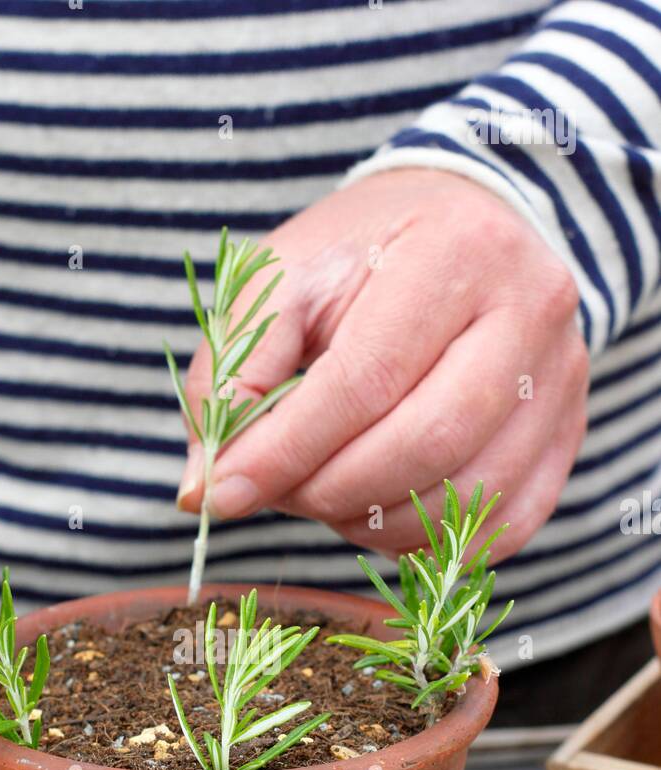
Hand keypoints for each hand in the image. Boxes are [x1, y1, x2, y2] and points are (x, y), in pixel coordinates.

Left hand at [177, 169, 588, 558]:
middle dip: (330, 490)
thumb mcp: (279, 282)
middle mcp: (529, 311)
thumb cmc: (360, 258)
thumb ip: (231, 377)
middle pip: (425, 444)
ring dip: (373, 522)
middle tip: (280, 492)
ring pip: (466, 496)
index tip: (223, 493)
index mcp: (455, 251)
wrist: (462, 227)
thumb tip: (202, 493)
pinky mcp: (568, 436)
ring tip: (326, 492)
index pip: (365, 380)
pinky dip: (427, 541)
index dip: (287, 451)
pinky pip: (503, 527)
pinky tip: (380, 511)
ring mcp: (561, 380)